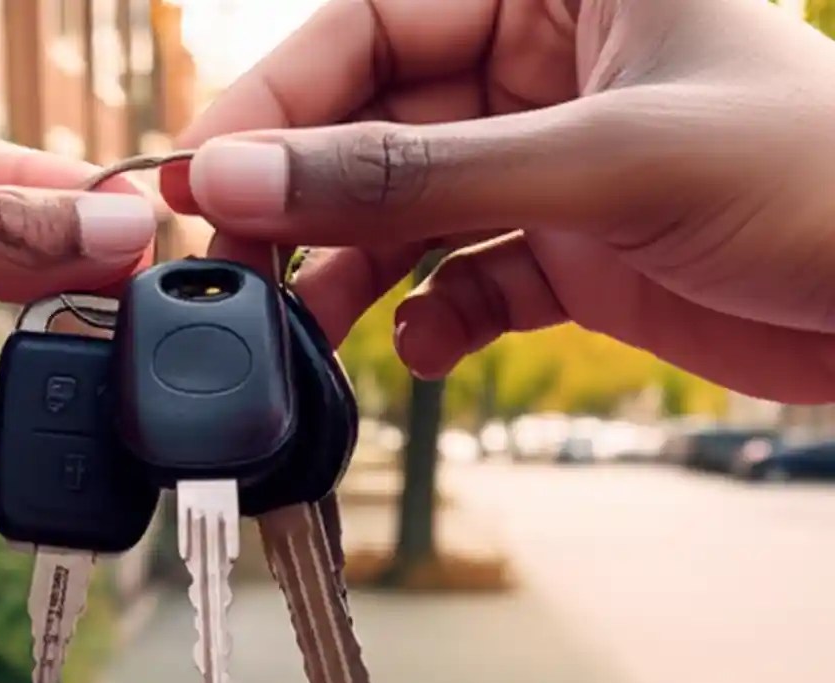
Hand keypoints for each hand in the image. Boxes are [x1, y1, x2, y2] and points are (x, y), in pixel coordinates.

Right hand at [162, 0, 834, 402]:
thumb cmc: (817, 185)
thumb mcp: (599, 162)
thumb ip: (409, 174)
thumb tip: (243, 179)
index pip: (371, 22)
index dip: (279, 101)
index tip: (208, 176)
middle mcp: (543, 66)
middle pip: (374, 121)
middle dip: (306, 199)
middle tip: (236, 265)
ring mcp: (552, 162)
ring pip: (408, 207)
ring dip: (352, 269)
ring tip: (309, 326)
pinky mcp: (570, 248)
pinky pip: (463, 275)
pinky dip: (433, 317)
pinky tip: (425, 349)